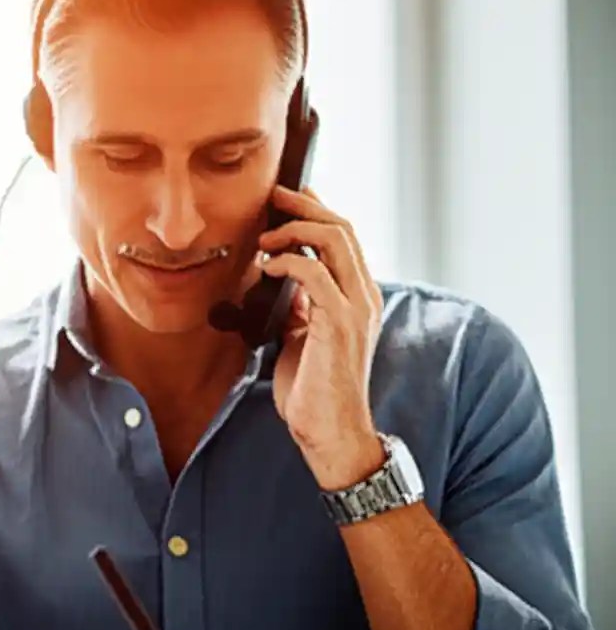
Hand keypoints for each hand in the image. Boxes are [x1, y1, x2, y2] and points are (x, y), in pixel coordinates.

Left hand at [258, 185, 384, 489]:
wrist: (329, 432)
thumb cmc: (313, 389)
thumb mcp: (302, 336)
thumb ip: (300, 306)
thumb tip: (283, 280)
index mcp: (358, 296)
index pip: (344, 237)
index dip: (316, 210)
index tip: (286, 198)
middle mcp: (364, 295)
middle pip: (342, 227)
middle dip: (304, 205)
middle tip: (272, 197)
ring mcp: (356, 308)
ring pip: (335, 240)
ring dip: (294, 229)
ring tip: (265, 237)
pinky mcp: (340, 323)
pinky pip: (315, 274)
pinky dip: (288, 262)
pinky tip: (267, 267)